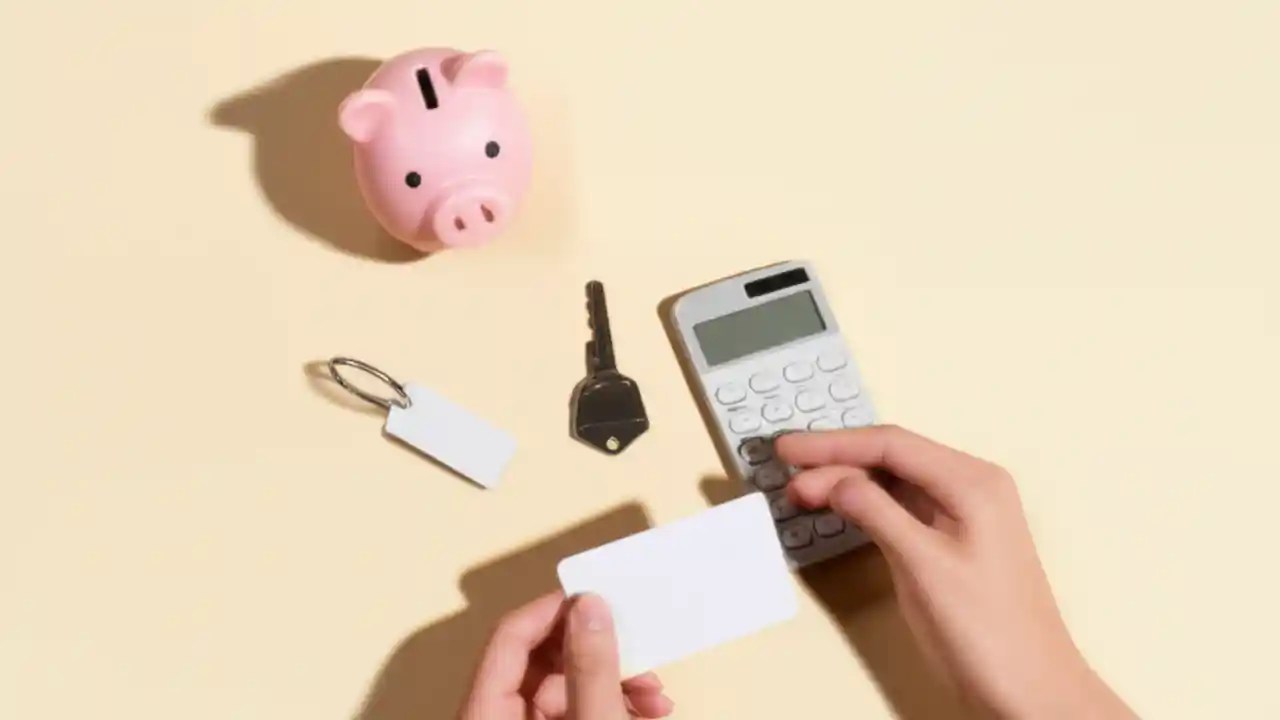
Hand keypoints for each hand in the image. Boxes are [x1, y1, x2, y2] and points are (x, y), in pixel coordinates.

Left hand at [459, 591, 674, 719]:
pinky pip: (578, 708)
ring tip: (655, 694)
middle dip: (600, 651)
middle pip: (543, 659)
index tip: (597, 596)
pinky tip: (647, 709)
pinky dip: (612, 703)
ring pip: (568, 685)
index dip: (554, 609)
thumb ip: (590, 670)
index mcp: (485, 712)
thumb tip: (591, 607)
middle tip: (637, 646)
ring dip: (616, 680)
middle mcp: (498, 717)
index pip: (509, 636)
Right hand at [777, 425, 1135, 719]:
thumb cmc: (987, 631)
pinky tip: (839, 509)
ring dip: (848, 483)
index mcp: (973, 482)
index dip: (833, 444)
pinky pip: (903, 505)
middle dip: (836, 462)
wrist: (1030, 689)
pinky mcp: (954, 538)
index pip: (891, 445)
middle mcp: (972, 487)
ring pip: (895, 481)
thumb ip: (877, 513)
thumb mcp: (923, 566)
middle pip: (892, 457)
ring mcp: (965, 513)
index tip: (787, 450)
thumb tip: (834, 479)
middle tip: (787, 480)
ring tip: (801, 494)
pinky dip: (866, 504)